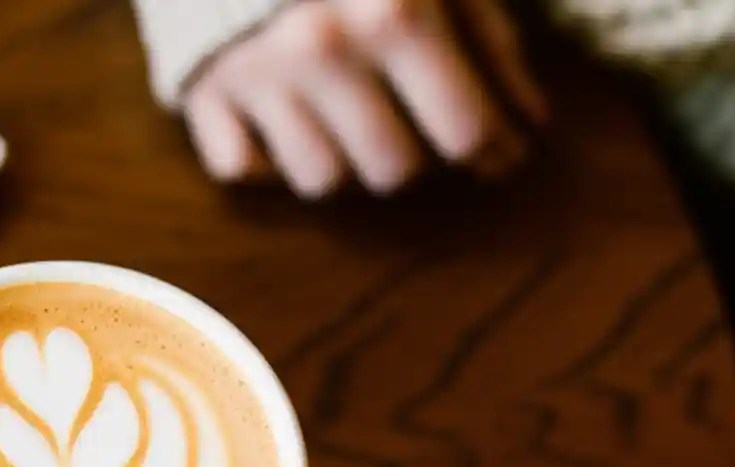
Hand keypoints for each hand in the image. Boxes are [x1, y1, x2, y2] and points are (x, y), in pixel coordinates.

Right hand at [182, 0, 547, 197]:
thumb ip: (492, 45)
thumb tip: (528, 128)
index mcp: (394, 13)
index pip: (465, 132)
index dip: (492, 151)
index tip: (498, 154)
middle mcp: (323, 48)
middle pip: (393, 171)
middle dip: (410, 155)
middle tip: (406, 125)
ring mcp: (258, 74)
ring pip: (321, 182)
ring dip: (339, 160)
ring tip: (341, 121)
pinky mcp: (205, 92)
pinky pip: (242, 170)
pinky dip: (262, 157)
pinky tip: (276, 122)